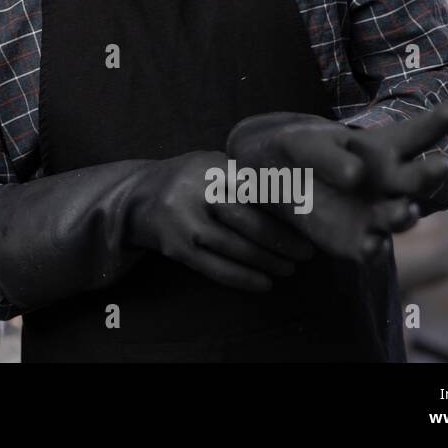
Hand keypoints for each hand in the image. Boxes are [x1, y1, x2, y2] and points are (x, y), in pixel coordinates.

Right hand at [129, 151, 315, 292]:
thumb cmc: (188, 180)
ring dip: (268, 262)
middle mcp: (197, 191)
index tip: (311, 221)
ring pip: (236, 248)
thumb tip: (295, 200)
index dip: (287, 209)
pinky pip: (216, 269)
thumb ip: (245, 177)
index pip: (257, 189)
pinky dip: (244, 279)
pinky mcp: (177, 248)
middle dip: (283, 240)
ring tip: (289, 268)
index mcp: (212, 167)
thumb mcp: (212, 165)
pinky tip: (264, 283)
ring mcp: (184, 221)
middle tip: (307, 252)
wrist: (135, 196)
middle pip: (250, 221)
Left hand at [225, 102, 447, 260]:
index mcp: (383, 150)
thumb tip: (357, 176)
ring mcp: (377, 213)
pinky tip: (372, 246)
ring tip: (404, 211)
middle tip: (443, 164)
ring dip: (403, 215)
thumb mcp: (306, 144)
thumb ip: (329, 155)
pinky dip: (373, 249)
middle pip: (417, 178)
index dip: (437, 121)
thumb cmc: (298, 154)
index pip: (416, 134)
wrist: (274, 184)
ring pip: (400, 216)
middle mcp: (389, 183)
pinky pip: (371, 250)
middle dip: (430, 173)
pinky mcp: (358, 242)